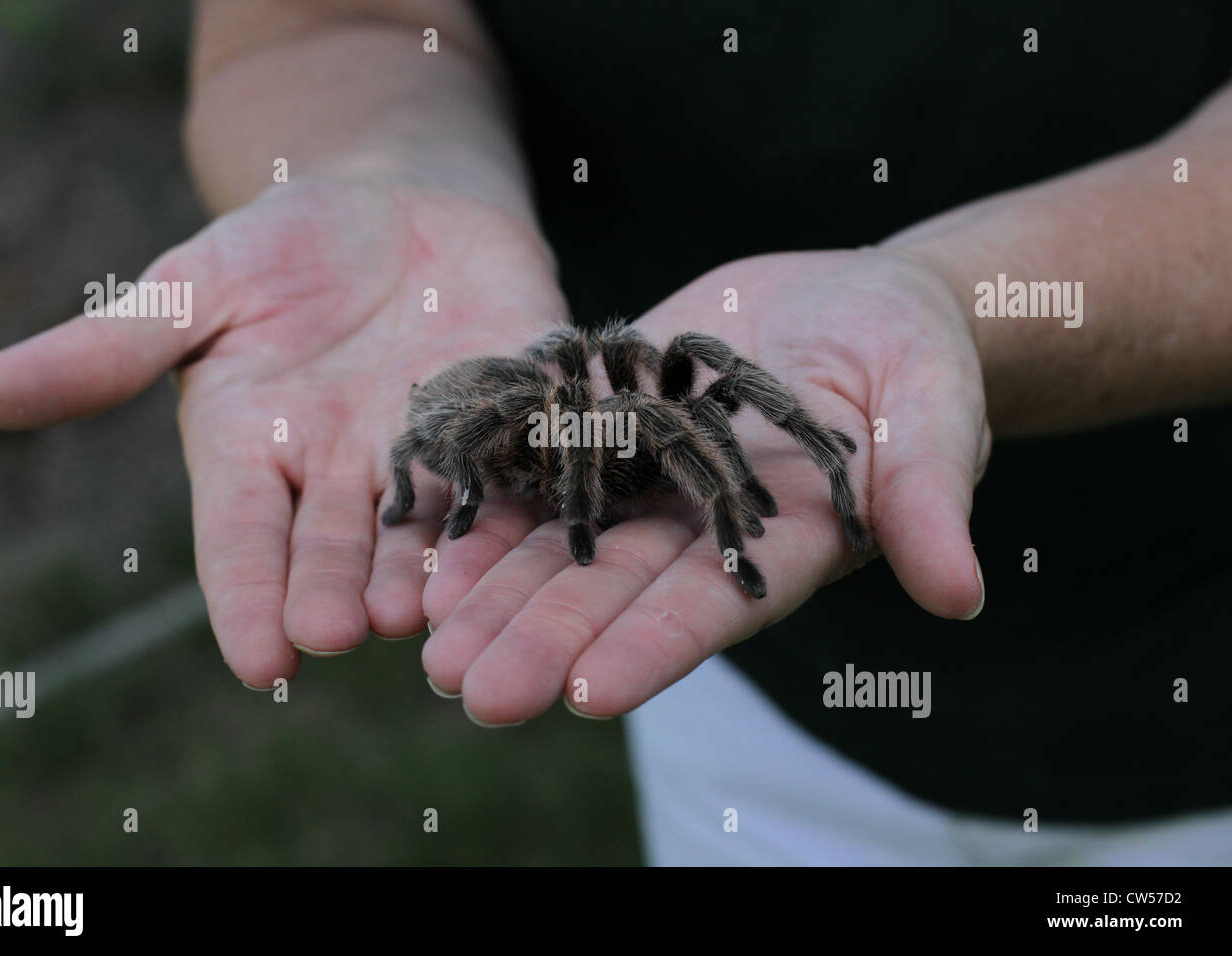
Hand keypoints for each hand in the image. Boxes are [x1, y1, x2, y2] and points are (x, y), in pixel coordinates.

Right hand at [0, 178, 564, 686]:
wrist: (402, 205)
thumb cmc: (284, 249)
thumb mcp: (197, 286)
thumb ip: (112, 347)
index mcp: (259, 456)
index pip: (244, 542)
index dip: (248, 597)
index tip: (256, 659)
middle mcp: (344, 477)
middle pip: (339, 549)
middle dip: (340, 592)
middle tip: (343, 634)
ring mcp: (433, 454)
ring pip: (429, 526)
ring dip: (428, 570)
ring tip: (426, 610)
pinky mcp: (511, 420)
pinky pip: (513, 468)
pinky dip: (514, 501)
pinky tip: (519, 535)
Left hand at [419, 249, 990, 723]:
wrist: (853, 304)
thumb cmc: (916, 363)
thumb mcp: (932, 416)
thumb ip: (928, 497)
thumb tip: (963, 595)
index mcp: (775, 549)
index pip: (708, 609)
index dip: (651, 649)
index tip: (587, 694)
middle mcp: (694, 533)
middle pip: (609, 595)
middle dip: (539, 640)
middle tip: (468, 690)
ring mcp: (643, 483)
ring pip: (556, 545)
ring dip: (490, 590)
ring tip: (420, 634)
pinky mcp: (604, 426)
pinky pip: (536, 465)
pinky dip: (485, 497)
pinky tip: (425, 530)